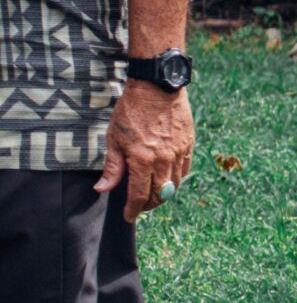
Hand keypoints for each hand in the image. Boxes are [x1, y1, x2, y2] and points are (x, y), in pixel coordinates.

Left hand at [96, 81, 194, 222]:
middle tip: (139, 206)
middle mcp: (164, 159)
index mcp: (143, 160)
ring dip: (164, 193)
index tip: (128, 216)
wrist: (157, 86)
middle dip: (149, 204)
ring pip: (175, 184)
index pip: (139, 196)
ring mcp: (179, 151)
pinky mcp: (188, 142)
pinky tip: (168, 176)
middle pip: (160, 194)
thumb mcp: (115, 138)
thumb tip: (102, 189)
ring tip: (154, 193)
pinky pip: (185, 168)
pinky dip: (176, 178)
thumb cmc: (132, 111)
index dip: (133, 210)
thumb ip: (112, 167)